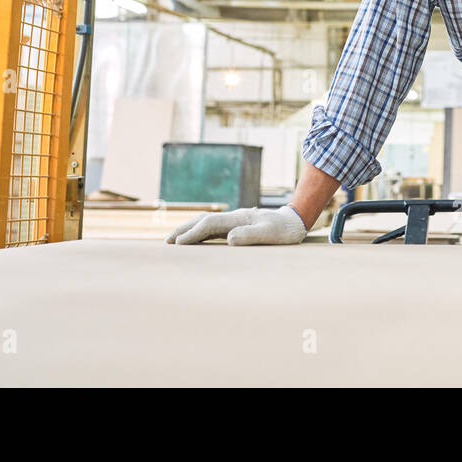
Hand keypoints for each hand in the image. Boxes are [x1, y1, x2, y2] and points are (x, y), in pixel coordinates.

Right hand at [165, 206, 306, 245]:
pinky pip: (214, 228)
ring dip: (189, 230)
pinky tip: (195, 240)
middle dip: (184, 230)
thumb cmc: (284, 231)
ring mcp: (235, 220)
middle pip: (203, 220)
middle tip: (166, 242)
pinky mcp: (237, 225)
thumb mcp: (270, 234)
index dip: (193, 234)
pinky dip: (200, 233)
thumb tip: (229, 239)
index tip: (178, 244)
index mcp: (239, 218)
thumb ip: (251, 236)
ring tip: (174, 241)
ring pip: (206, 223)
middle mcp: (234, 217)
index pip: (210, 224)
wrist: (295, 222)